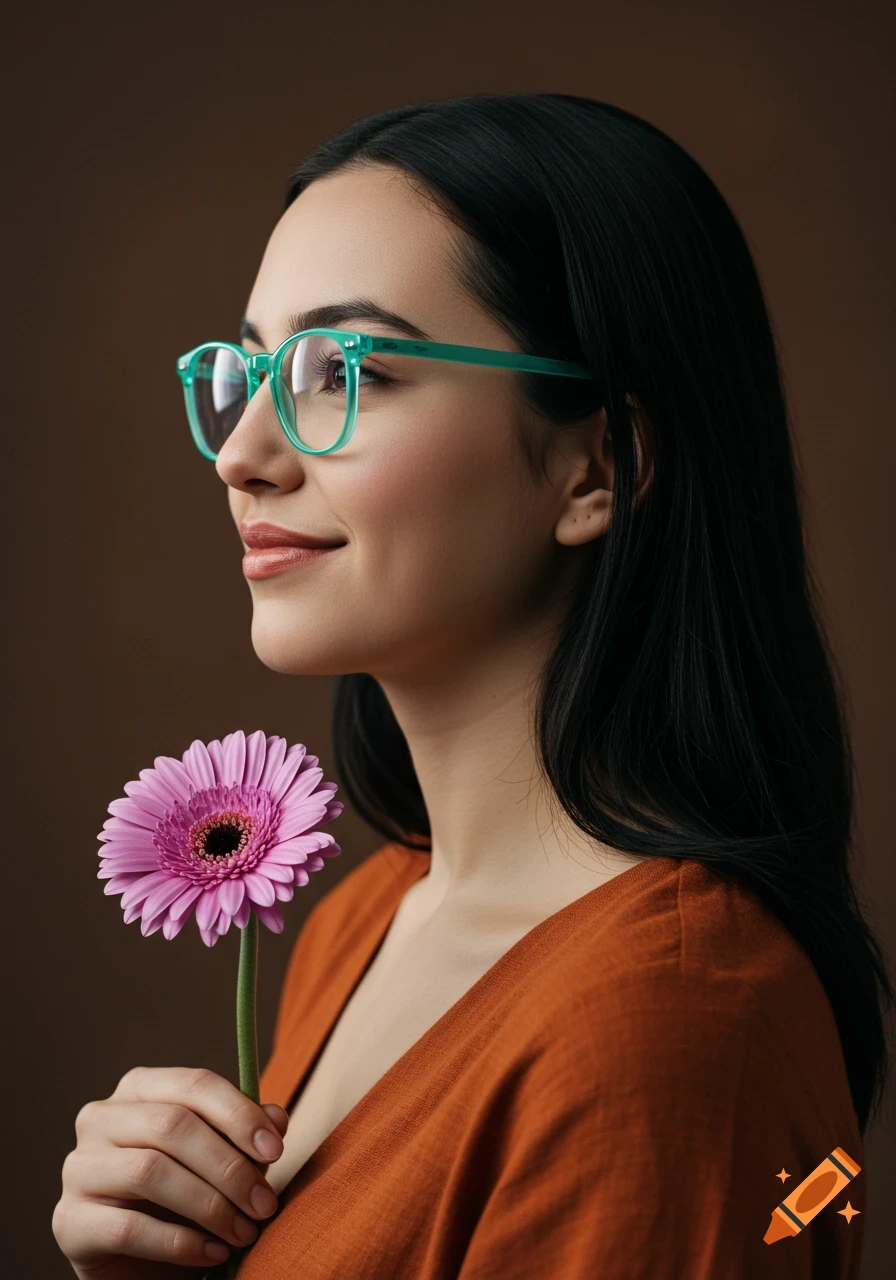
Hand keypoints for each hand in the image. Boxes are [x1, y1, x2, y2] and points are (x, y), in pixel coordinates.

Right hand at [52, 1065, 288, 1278]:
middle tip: (265, 1204)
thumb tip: (277, 1118)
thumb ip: (245, 1135)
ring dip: (210, 1205)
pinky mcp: (69, 1221)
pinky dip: (180, 1243)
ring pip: (150, 1172)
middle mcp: (100, 1118)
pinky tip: (213, 1253)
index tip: (276, 1149)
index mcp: (139, 1089)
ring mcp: (78, 1168)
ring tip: (245, 1232)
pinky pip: (129, 1227)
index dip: (238, 1114)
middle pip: (172, 1126)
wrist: (138, 1265)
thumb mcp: (221, 1161)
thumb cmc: (184, 1199)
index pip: (193, 1084)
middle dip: (229, 1167)